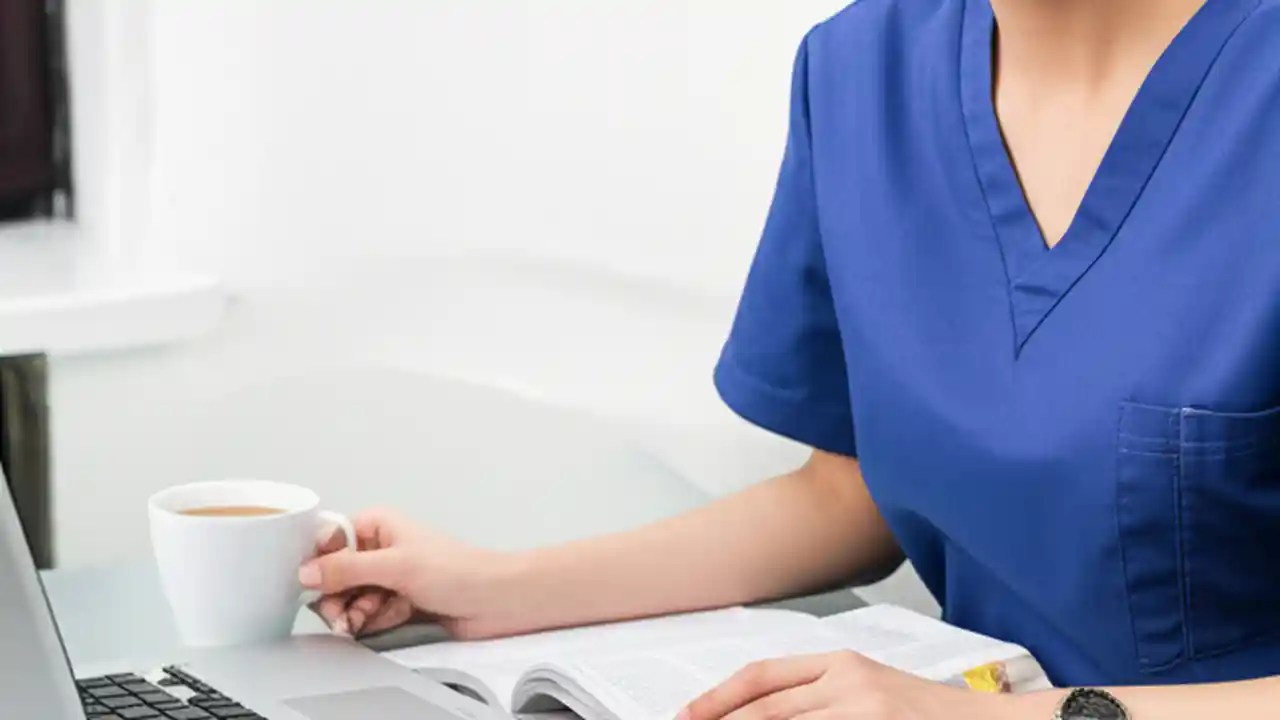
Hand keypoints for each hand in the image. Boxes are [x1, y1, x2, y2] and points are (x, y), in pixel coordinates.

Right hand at [301, 508, 518, 638]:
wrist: (495, 601)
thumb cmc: (455, 571)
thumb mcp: (396, 566)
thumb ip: (347, 569)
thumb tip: (304, 572)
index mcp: (376, 524)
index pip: (329, 540)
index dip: (317, 563)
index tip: (313, 585)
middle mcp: (379, 548)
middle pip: (334, 575)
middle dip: (335, 597)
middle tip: (340, 616)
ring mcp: (389, 577)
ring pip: (349, 598)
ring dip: (352, 613)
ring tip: (362, 622)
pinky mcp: (398, 602)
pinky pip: (368, 614)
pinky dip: (371, 621)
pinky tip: (385, 621)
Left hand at [681, 652, 1015, 719]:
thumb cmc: (931, 717)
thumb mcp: (870, 692)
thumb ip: (817, 700)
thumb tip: (760, 713)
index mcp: (843, 662)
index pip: (762, 675)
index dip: (717, 697)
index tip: (688, 715)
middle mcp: (849, 682)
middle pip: (764, 709)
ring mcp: (864, 711)